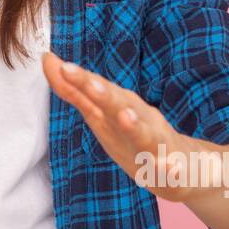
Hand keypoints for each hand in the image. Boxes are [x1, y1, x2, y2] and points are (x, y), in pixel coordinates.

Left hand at [42, 51, 209, 202]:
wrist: (182, 165)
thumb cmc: (134, 133)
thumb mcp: (102, 112)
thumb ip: (74, 91)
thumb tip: (47, 59)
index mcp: (118, 105)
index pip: (95, 89)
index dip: (78, 79)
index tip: (59, 65)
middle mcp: (136, 118)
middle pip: (118, 104)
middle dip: (104, 94)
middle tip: (89, 84)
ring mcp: (154, 141)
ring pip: (143, 132)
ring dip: (134, 125)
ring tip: (125, 117)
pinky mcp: (170, 166)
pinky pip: (169, 168)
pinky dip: (169, 167)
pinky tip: (169, 168)